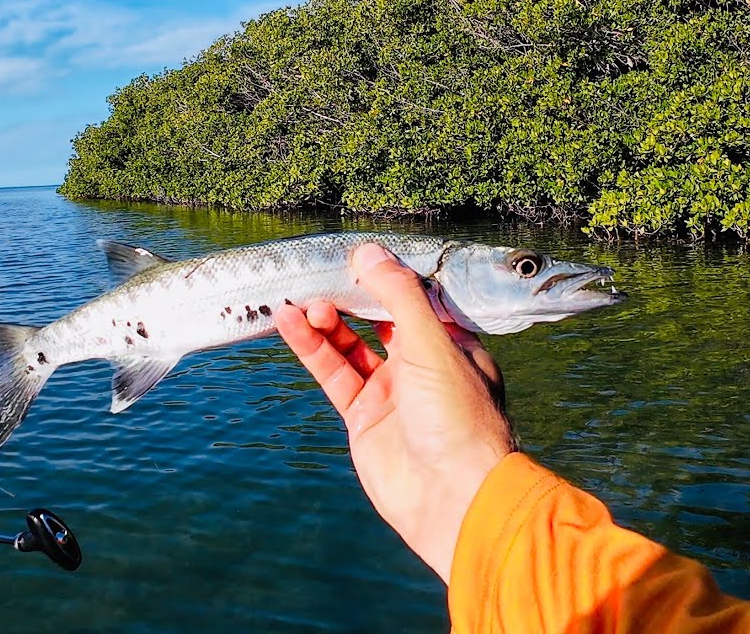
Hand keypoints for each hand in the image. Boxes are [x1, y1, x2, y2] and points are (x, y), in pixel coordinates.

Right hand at [277, 243, 515, 581]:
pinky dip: (311, 348)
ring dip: (325, 322)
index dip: (383, 277)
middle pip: (377, 319)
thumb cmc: (459, 418)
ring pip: (350, 346)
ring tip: (300, 300)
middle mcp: (423, 366)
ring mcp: (392, 392)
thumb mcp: (432, 343)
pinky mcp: (364, 417)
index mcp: (452, 344)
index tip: (354, 256)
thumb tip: (369, 253)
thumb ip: (399, 296)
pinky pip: (333, 373)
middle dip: (349, 297)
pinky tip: (290, 322)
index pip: (414, 299)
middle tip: (320, 276)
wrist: (452, 496)